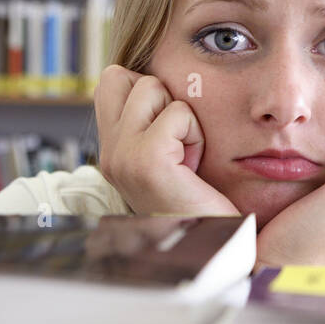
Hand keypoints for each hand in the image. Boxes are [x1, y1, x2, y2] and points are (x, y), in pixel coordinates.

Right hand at [94, 64, 240, 217]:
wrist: (216, 247)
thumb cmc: (203, 202)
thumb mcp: (169, 156)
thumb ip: (152, 122)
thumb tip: (150, 79)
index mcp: (110, 150)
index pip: (111, 81)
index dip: (148, 93)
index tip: (170, 134)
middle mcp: (108, 154)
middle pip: (126, 76)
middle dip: (162, 99)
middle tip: (178, 144)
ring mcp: (121, 157)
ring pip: (151, 87)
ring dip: (182, 117)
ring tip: (187, 157)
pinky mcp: (145, 161)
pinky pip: (178, 113)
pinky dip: (195, 134)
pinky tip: (193, 167)